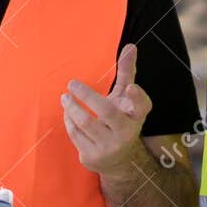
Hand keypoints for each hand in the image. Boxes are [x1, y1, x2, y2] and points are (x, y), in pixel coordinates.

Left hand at [62, 43, 151, 177]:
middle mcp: (126, 133)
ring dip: (72, 108)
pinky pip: (76, 135)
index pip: (142, 107)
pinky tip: (67, 113)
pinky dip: (69, 121)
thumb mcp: (124, 98)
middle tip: (72, 83)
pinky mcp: (93, 157)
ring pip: (87, 123)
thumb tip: (130, 46)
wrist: (118, 160)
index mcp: (136, 117)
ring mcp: (109, 147)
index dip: (137, 97)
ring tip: (64, 97)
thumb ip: (126, 73)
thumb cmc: (121, 120)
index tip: (130, 87)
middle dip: (87, 95)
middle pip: (107, 112)